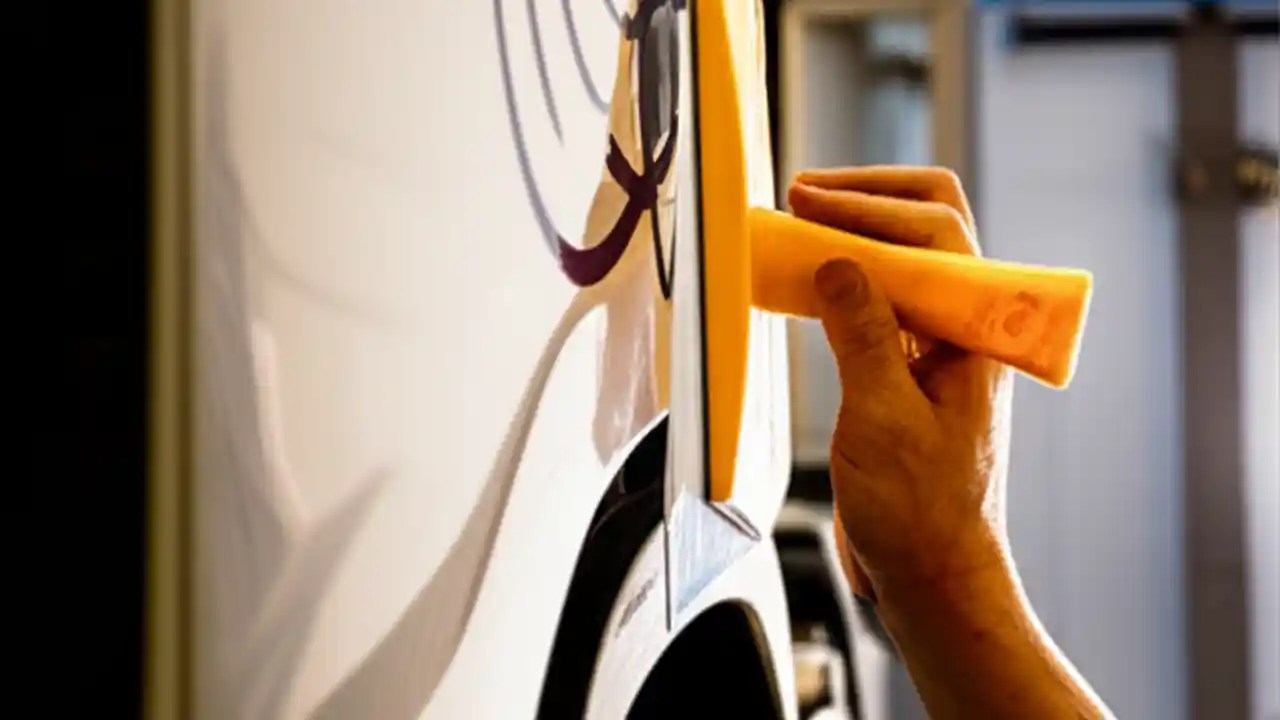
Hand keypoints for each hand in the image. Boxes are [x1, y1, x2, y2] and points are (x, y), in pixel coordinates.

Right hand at [789, 167, 1012, 601]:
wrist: (934, 576)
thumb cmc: (922, 513)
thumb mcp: (883, 419)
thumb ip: (863, 335)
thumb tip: (837, 263)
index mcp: (976, 333)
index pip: (935, 233)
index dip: (869, 205)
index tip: (809, 201)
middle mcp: (963, 330)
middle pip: (928, 231)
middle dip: (867, 204)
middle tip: (803, 198)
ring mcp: (937, 349)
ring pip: (902, 264)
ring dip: (851, 239)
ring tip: (797, 230)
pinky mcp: (908, 374)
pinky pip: (879, 306)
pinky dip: (841, 284)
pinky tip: (806, 284)